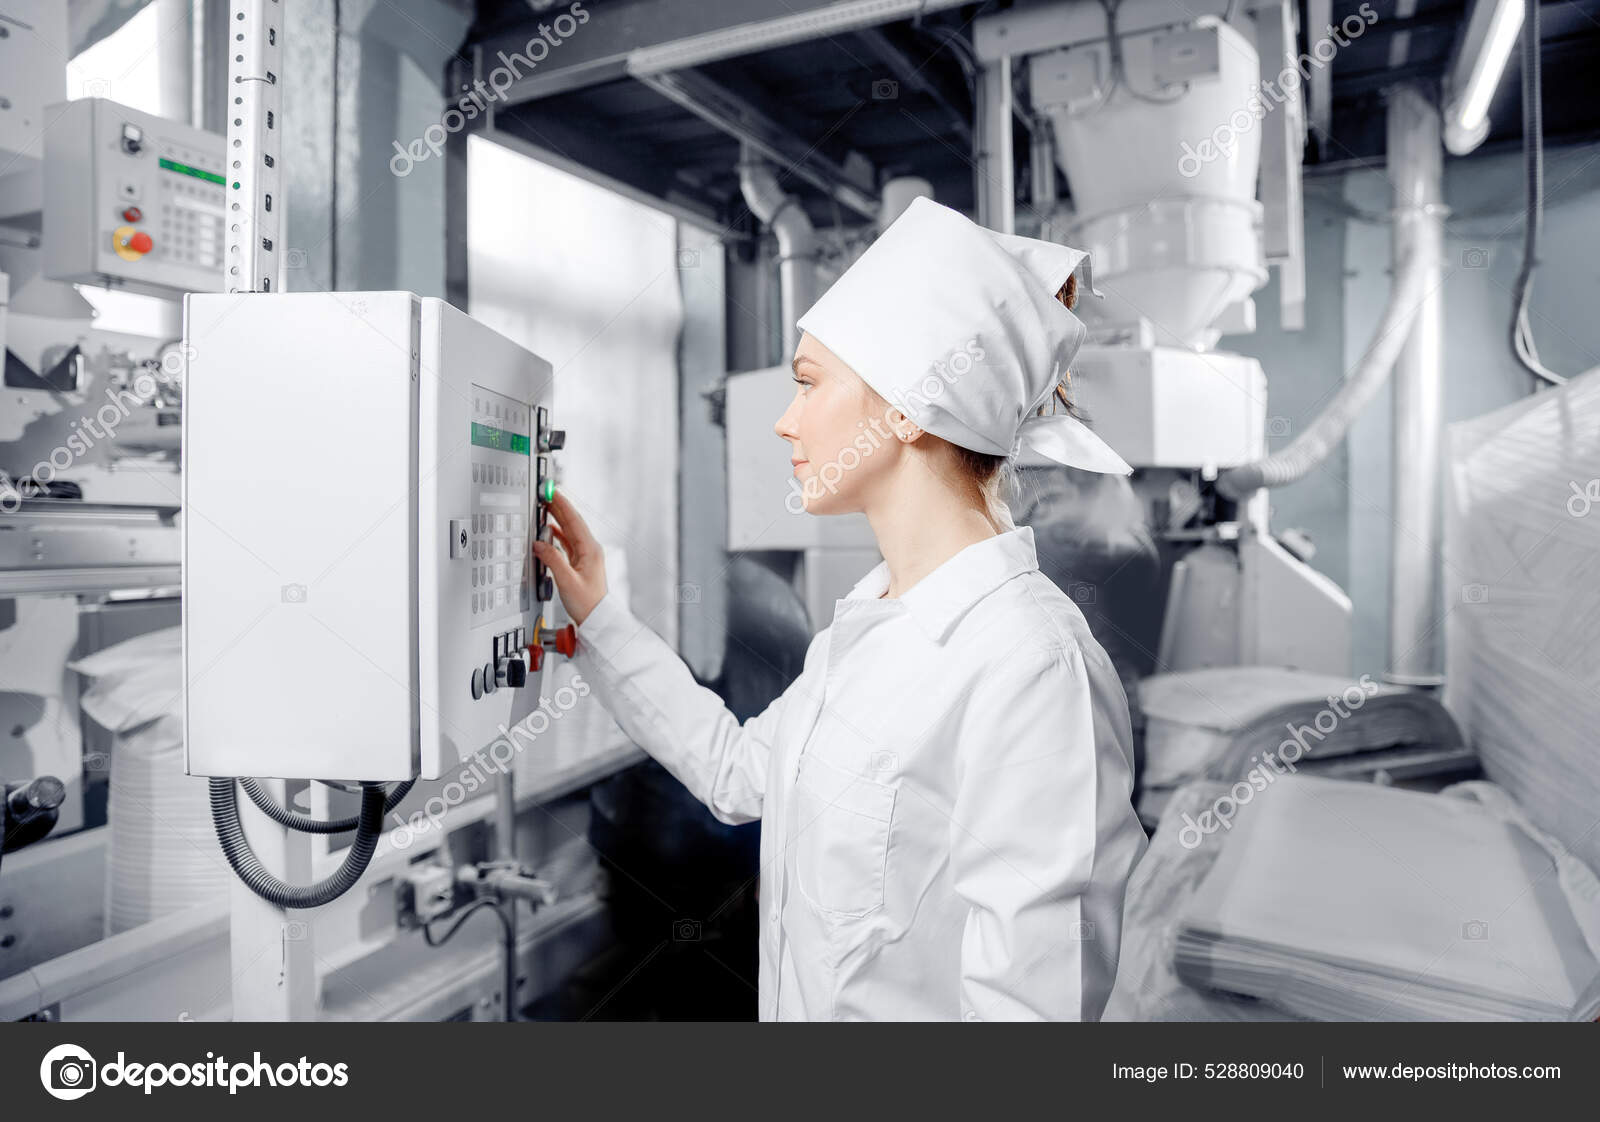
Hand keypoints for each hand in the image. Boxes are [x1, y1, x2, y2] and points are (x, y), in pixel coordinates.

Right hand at [531, 489, 607, 625]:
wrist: (596, 619)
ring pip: (569, 531)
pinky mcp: (580, 563)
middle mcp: (590, 550)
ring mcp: (585, 556)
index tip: (553, 491)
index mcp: (590, 549)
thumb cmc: (587, 603)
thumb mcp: (566, 581)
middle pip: (572, 522)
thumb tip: (539, 544)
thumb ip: (552, 560)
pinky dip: (557, 534)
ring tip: (545, 508)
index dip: (562, 504)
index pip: (574, 520)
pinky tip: (550, 531)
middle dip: (558, 507)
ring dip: (557, 519)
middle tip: (546, 494)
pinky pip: (567, 542)